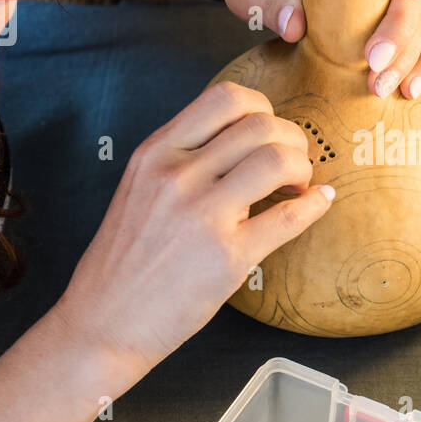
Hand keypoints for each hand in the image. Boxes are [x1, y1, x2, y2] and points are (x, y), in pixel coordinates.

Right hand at [55, 82, 333, 379]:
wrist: (103, 322)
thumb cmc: (124, 261)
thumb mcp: (140, 190)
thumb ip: (183, 161)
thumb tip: (245, 144)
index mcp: (155, 153)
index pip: (225, 98)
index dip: (261, 109)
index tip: (268, 134)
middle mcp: (177, 176)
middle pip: (261, 126)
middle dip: (291, 140)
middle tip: (293, 165)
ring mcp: (202, 216)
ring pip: (278, 161)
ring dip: (302, 168)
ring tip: (297, 186)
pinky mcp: (227, 257)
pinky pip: (288, 216)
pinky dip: (313, 205)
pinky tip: (317, 202)